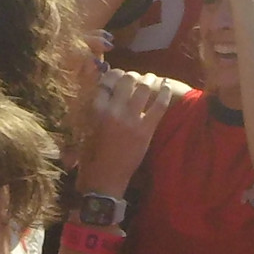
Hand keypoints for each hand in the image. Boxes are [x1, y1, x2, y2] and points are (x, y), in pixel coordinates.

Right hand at [78, 70, 182, 194]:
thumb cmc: (91, 156)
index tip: (119, 75)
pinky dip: (164, 93)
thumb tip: (105, 91)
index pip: (107, 81)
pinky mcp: (146, 130)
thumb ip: (96, 109)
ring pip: (143, 88)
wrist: (105, 178)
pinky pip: (159, 105)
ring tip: (151, 78)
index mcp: (97, 110)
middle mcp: (113, 110)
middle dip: (133, 76)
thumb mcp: (87, 128)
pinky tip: (166, 85)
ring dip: (148, 79)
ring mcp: (131, 120)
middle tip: (136, 78)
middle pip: (127, 79)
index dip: (114, 75)